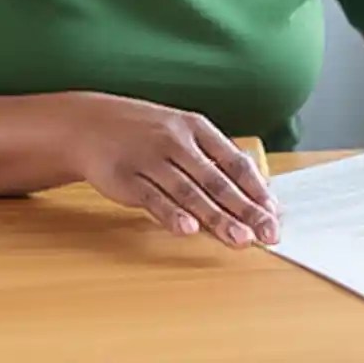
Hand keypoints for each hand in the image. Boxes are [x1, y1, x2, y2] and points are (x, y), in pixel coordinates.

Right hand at [65, 93, 278, 247]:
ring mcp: (150, 159)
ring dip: (217, 218)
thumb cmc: (146, 133)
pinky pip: (152, 198)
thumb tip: (255, 188)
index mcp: (196, 128)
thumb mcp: (182, 132)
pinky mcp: (126, 178)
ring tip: (239, 239)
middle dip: (246, 210)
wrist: (89, 123)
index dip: (256, 189)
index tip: (275, 212)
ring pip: (189, 193)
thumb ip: (215, 158)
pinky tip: (188, 230)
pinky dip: (171, 215)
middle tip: (267, 233)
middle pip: (217, 181)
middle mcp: (176, 141)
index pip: (234, 161)